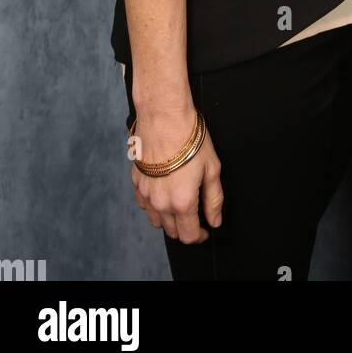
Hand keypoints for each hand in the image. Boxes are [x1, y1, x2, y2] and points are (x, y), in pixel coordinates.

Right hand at [129, 105, 223, 242]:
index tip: (205, 230)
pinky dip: (154, 205)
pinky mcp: (137, 182)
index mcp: (182, 202)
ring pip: (156, 220)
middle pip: (172, 231)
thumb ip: (214, 199)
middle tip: (195, 214)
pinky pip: (144, 204)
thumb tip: (215, 220)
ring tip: (180, 203)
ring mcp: (146, 194)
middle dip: (185, 227)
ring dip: (169, 218)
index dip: (200, 236)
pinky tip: (164, 191)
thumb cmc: (190, 138)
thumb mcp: (212, 168)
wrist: (164, 117)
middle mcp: (161, 203)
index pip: (189, 235)